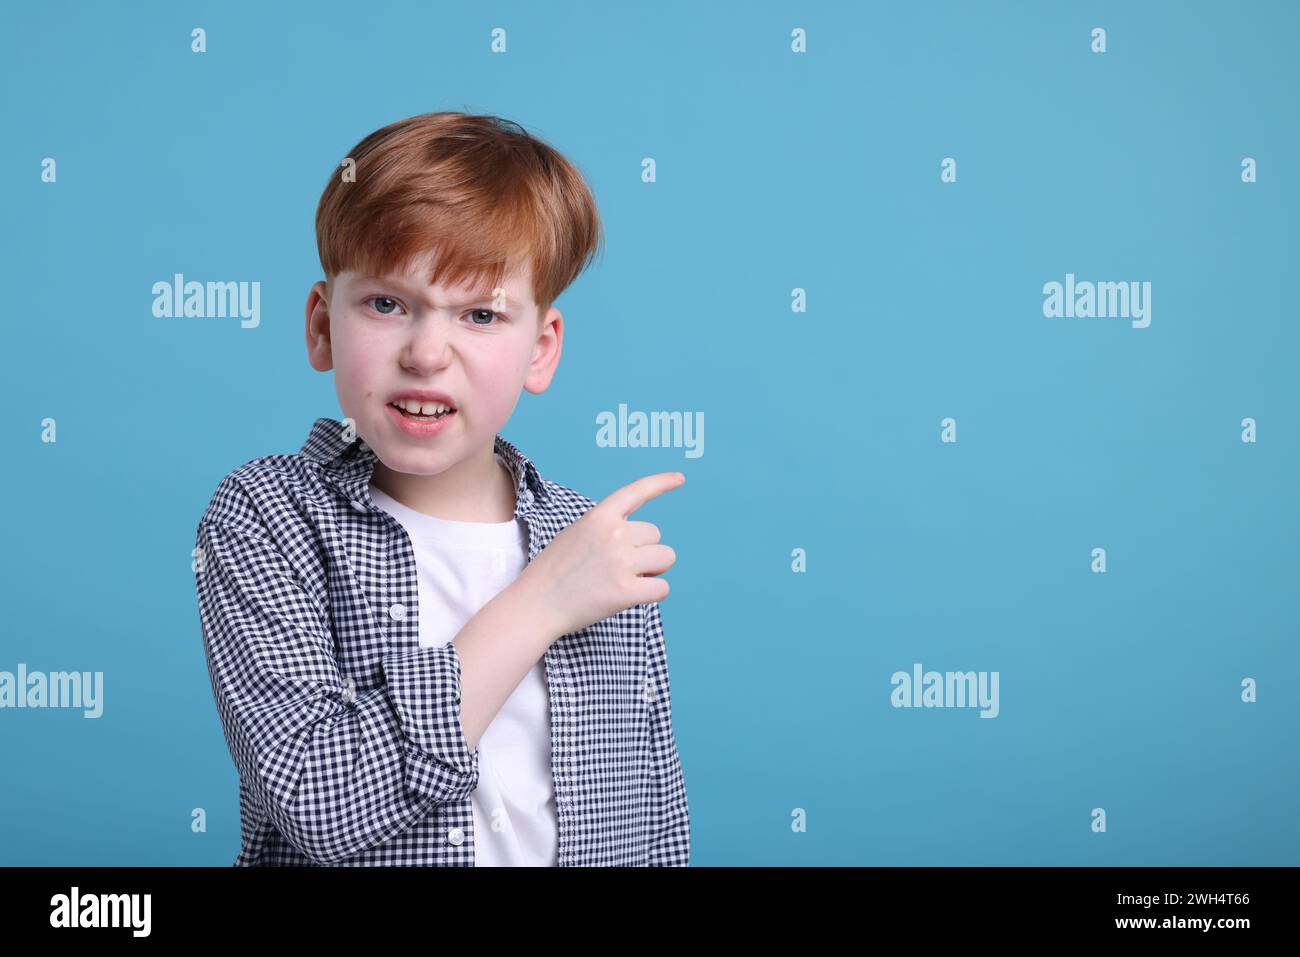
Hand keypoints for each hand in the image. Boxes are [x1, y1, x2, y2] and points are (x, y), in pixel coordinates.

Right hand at [517, 471, 685, 637]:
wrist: (537, 604)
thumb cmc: (555, 572)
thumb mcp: (576, 534)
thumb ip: (606, 528)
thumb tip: (640, 538)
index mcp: (599, 517)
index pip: (636, 492)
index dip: (661, 483)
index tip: (680, 478)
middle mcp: (613, 535)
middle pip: (656, 535)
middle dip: (644, 551)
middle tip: (618, 567)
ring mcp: (621, 563)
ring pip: (665, 558)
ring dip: (652, 570)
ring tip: (624, 580)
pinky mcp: (626, 592)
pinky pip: (662, 588)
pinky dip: (654, 593)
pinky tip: (632, 597)